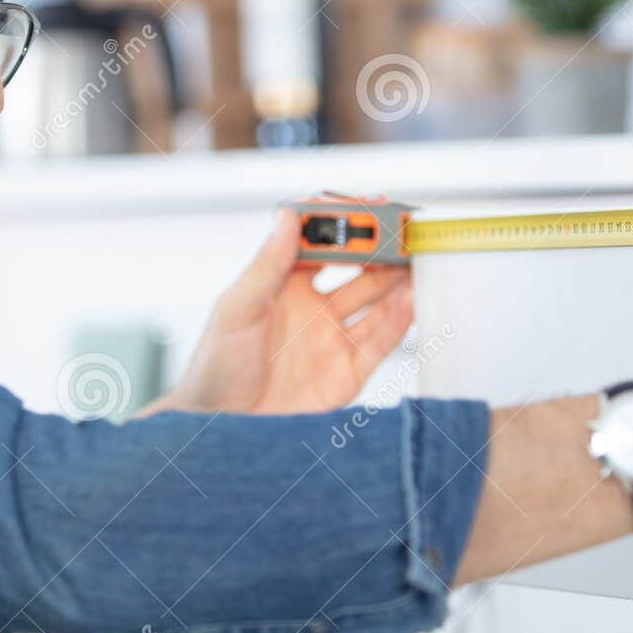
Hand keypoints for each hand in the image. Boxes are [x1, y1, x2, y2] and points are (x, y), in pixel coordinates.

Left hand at [145, 207, 414, 415]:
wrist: (222, 430)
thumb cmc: (216, 367)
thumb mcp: (236, 308)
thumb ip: (267, 264)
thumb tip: (289, 215)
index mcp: (282, 284)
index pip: (320, 241)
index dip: (342, 220)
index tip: (364, 202)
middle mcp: (312, 307)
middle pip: (356, 267)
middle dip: (381, 246)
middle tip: (402, 227)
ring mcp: (333, 337)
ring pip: (376, 299)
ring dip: (397, 277)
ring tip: (417, 255)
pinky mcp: (349, 371)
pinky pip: (382, 340)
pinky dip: (400, 318)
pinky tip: (413, 297)